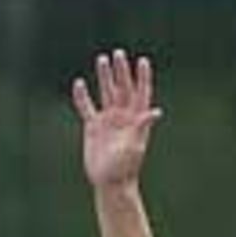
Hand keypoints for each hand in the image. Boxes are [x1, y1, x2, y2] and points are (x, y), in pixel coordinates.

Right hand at [72, 50, 161, 189]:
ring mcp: (108, 121)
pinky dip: (82, 96)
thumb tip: (156, 112)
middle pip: (123, 89)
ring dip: (104, 77)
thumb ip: (143, 126)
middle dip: (121, 71)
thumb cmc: (126, 168)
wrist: (110, 183)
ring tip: (102, 59)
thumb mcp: (135, 145)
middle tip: (119, 54)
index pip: (141, 94)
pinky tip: (79, 83)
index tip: (143, 61)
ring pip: (106, 93)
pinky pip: (86, 107)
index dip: (142, 78)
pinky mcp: (93, 127)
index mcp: (136, 120)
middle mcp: (123, 117)